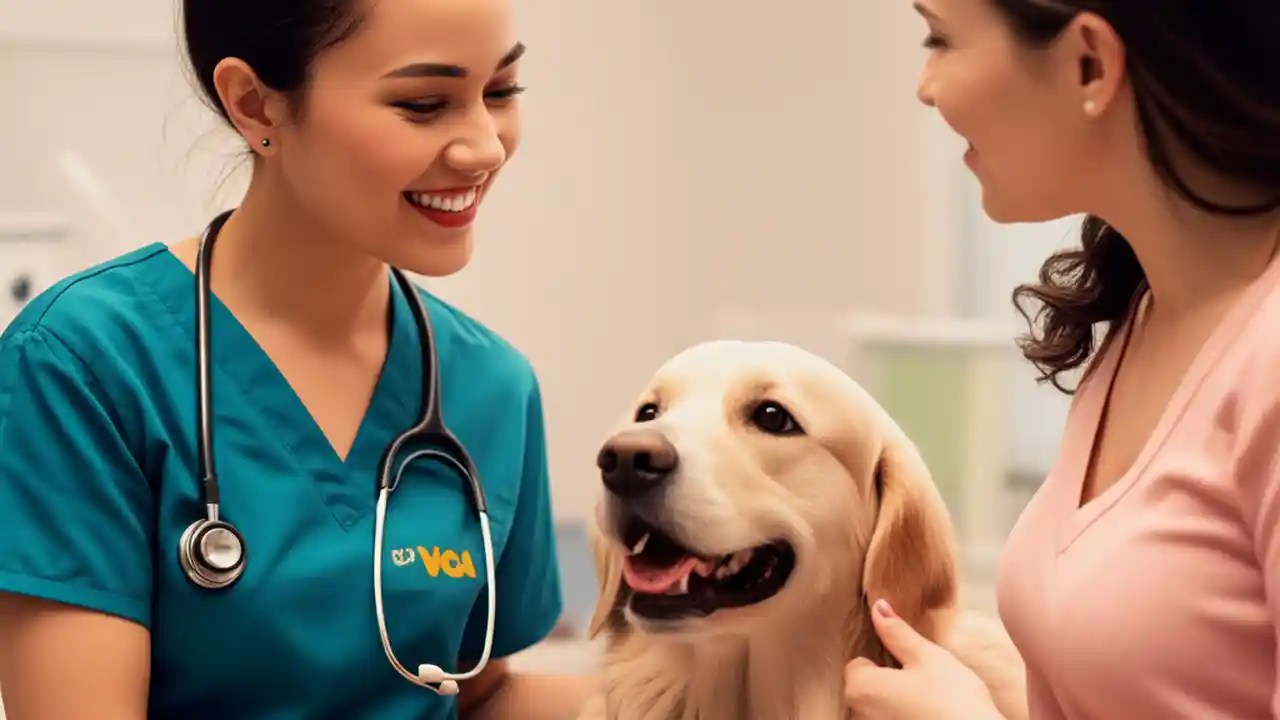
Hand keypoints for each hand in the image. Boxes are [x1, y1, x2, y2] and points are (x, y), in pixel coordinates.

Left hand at [844, 599, 1001, 719]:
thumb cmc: (952, 699)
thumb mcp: (927, 656)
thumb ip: (897, 632)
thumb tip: (878, 607)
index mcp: (860, 689)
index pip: (857, 664)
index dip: (883, 659)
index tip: (907, 661)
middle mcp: (860, 714)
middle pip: (867, 687)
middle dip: (889, 680)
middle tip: (922, 679)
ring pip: (880, 705)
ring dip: (897, 700)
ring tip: (928, 697)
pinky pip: (892, 717)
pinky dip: (905, 715)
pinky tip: (928, 714)